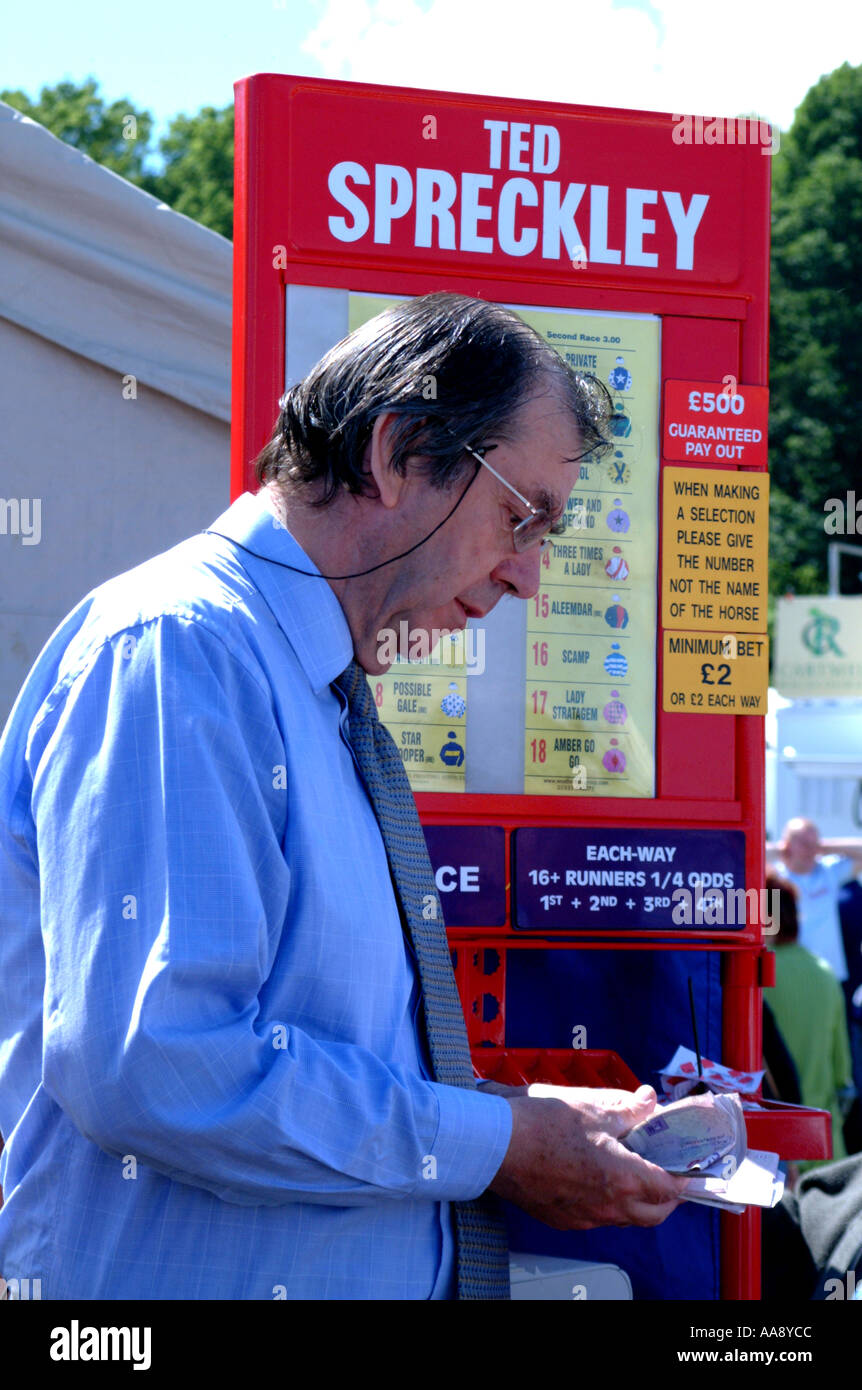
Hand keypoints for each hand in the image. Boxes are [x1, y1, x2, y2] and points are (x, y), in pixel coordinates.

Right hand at [487, 1084, 688, 1230]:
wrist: (495, 1145)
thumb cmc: (541, 1125)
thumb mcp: (592, 1108)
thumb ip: (628, 1110)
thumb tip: (649, 1101)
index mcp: (623, 1179)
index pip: (668, 1190)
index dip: (682, 1177)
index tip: (686, 1166)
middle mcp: (607, 1207)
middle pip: (653, 1214)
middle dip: (665, 1196)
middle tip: (664, 1172)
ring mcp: (584, 1218)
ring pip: (624, 1218)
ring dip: (636, 1201)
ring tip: (629, 1171)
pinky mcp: (563, 1219)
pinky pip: (597, 1218)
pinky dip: (607, 1203)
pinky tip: (594, 1177)